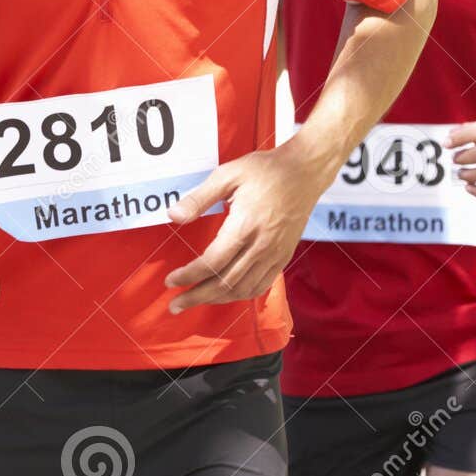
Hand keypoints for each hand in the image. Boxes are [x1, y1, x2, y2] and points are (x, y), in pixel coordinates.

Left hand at [163, 142, 327, 311]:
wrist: (305, 171)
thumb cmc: (265, 170)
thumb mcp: (227, 174)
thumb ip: (199, 198)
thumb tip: (172, 216)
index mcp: (245, 226)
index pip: (212, 262)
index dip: (189, 275)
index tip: (170, 281)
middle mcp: (262, 246)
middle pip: (226, 283)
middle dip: (197, 296)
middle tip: (174, 305)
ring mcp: (275, 254)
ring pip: (243, 289)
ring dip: (217, 299)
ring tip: (194, 300)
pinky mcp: (284, 256)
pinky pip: (261, 285)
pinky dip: (240, 295)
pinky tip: (225, 294)